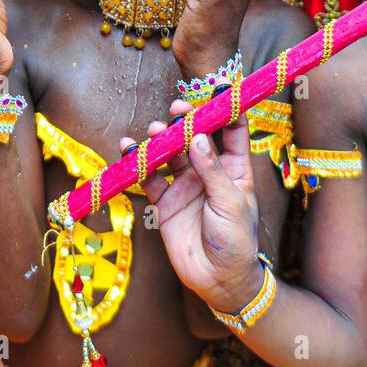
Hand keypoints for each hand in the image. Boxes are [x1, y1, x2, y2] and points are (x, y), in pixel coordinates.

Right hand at [132, 100, 262, 312]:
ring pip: (170, 151)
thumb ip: (211, 170)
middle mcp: (209, 170)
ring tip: (155, 132)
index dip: (226, 107)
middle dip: (186, 118)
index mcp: (234, 167)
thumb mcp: (231, 203)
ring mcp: (186, 183)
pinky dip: (138, 162)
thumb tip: (196, 137)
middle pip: (195, 134)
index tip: (219, 86)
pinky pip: (149, 176)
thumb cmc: (237, 241)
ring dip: (161, 138)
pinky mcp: (166, 200)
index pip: (232, 129)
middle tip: (178, 109)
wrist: (219, 281)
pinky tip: (129, 149)